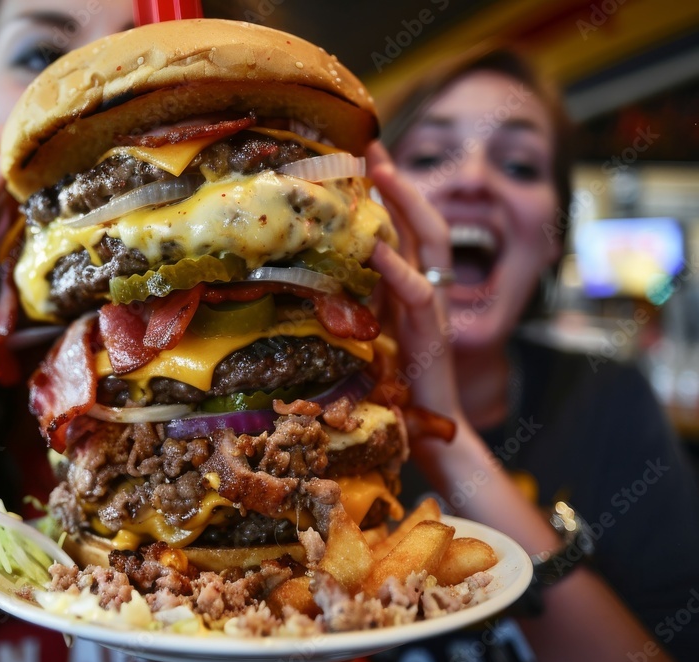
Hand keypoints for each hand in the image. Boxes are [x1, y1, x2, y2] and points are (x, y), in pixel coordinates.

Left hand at [366, 141, 461, 424]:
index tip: (363, 159)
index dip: (390, 193)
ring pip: (431, 242)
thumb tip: (308, 278)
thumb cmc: (393, 386)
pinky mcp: (431, 332)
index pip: (407, 229)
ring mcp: (434, 307)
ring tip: (383, 174)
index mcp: (411, 287)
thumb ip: (352, 303)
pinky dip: (398, 267)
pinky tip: (377, 247)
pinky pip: (417, 292)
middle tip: (373, 147)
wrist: (428, 431)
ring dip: (408, 204)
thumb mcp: (366, 332)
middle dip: (400, 182)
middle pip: (424, 220)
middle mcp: (428, 288)